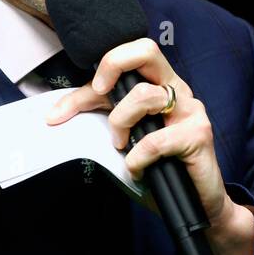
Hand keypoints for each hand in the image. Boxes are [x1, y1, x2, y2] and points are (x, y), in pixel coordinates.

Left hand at [44, 37, 253, 254]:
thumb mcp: (123, 136)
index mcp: (159, 84)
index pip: (130, 56)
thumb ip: (100, 116)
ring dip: (121, 123)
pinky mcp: (198, 134)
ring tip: (122, 146)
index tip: (88, 91)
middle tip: (99, 92)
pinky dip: (137, 158)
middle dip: (113, 65)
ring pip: (145, 95)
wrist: (195, 203)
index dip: (103, 66)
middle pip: (147, 50)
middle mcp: (177, 89)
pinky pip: (155, 140)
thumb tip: (55, 115)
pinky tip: (138, 169)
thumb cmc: (158, 167)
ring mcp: (190, 110)